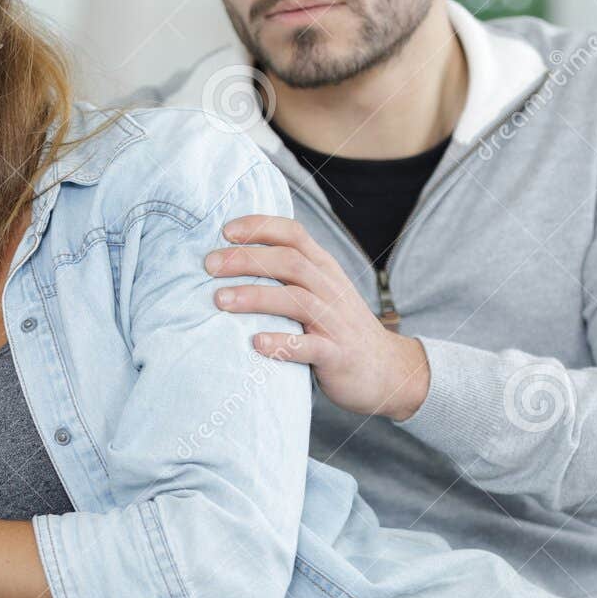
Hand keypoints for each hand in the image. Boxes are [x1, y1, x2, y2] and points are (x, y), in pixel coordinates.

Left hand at [205, 214, 430, 420]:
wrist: (388, 371)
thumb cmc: (340, 327)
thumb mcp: (321, 290)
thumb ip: (289, 272)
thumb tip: (236, 254)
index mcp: (324, 268)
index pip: (293, 234)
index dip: (259, 227)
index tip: (225, 231)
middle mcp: (330, 288)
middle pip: (288, 261)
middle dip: (246, 259)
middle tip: (208, 265)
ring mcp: (335, 321)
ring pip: (296, 299)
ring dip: (255, 297)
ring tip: (220, 300)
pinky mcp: (337, 355)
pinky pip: (309, 346)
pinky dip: (282, 342)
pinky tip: (256, 343)